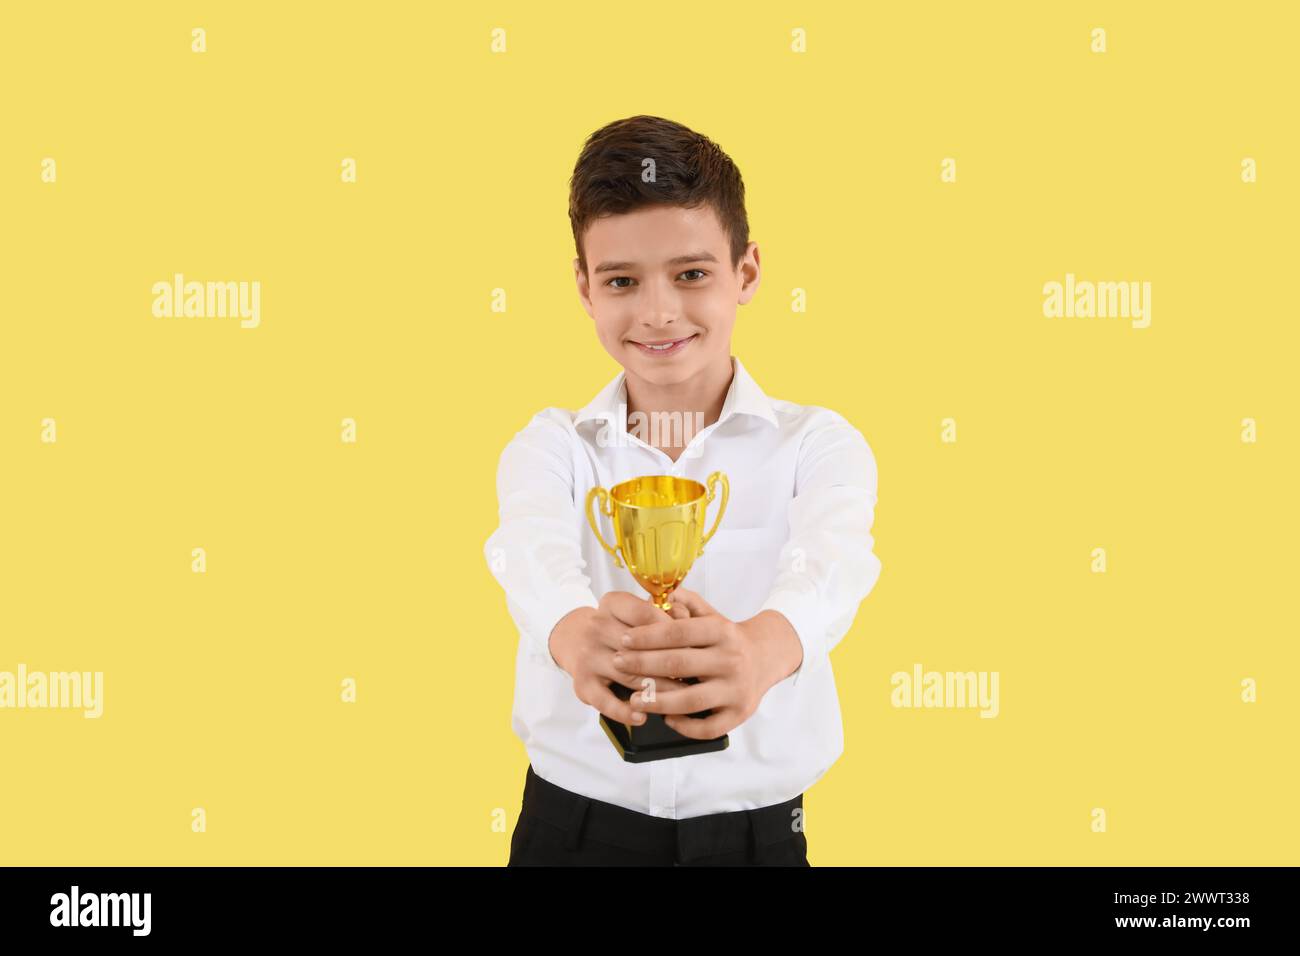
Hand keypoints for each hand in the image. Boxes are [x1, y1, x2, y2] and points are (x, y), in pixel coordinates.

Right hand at [548, 591, 691, 728]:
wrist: (575, 640)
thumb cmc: (618, 627)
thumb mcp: (636, 612)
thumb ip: (663, 612)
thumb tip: (684, 616)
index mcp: (612, 604)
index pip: (645, 613)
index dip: (672, 629)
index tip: (694, 643)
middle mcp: (596, 627)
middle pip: (640, 649)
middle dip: (671, 664)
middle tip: (697, 675)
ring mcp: (587, 656)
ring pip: (629, 676)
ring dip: (657, 690)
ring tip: (681, 698)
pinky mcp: (582, 683)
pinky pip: (605, 702)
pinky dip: (624, 712)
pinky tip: (641, 717)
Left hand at [614, 587, 802, 739]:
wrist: (766, 657)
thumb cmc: (728, 638)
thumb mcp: (712, 615)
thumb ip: (689, 604)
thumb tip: (667, 594)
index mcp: (723, 632)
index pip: (679, 632)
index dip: (647, 636)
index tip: (624, 640)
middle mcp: (731, 659)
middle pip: (679, 664)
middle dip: (643, 665)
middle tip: (617, 663)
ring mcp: (736, 689)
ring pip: (690, 700)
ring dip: (657, 701)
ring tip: (634, 698)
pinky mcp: (740, 714)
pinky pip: (708, 727)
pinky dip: (685, 726)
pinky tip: (667, 718)